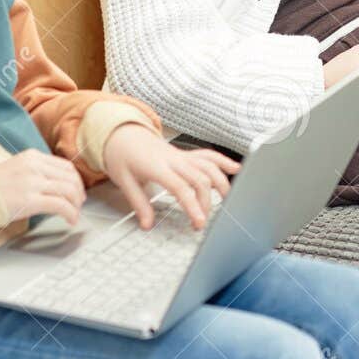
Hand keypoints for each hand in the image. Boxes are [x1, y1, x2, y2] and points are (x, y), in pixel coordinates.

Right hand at [0, 149, 86, 226]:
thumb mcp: (16, 170)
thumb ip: (35, 172)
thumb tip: (55, 185)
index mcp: (32, 157)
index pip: (65, 166)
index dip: (75, 180)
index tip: (77, 191)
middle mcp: (34, 166)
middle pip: (70, 178)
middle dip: (78, 193)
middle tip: (79, 204)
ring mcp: (32, 182)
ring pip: (69, 191)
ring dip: (76, 205)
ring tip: (74, 214)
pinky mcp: (30, 200)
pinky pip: (61, 205)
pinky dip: (71, 213)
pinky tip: (70, 220)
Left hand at [101, 123, 237, 230]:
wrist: (123, 134)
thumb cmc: (123, 156)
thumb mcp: (124, 182)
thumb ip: (139, 204)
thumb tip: (147, 224)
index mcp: (158, 167)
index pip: (181, 188)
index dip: (192, 206)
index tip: (199, 222)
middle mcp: (174, 159)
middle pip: (200, 180)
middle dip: (207, 202)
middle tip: (203, 222)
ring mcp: (182, 155)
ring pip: (209, 166)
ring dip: (221, 184)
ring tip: (226, 202)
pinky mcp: (186, 154)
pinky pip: (208, 156)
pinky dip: (223, 162)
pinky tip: (235, 169)